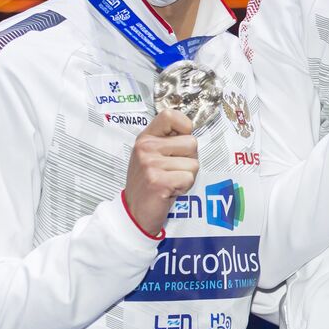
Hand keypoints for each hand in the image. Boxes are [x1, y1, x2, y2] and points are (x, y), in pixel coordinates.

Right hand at [124, 109, 198, 235]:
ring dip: (187, 176)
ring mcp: (150, 164)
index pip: (170, 115)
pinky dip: (184, 187)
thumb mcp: (152, 155)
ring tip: (170, 181)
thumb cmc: (149, 183)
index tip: (180, 140)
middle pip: (191, 142)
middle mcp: (146, 148)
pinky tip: (169, 191)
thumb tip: (190, 128)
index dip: (184, 126)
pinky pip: (189, 178)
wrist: (134, 212)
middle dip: (189, 159)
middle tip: (172, 171)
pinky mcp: (158, 181)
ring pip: (193, 163)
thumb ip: (168, 140)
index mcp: (146, 138)